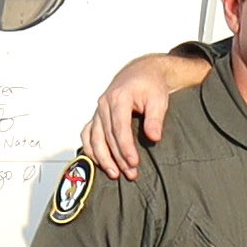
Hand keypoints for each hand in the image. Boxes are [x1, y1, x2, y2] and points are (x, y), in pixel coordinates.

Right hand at [83, 50, 210, 179]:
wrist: (141, 73)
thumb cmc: (150, 85)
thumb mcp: (159, 99)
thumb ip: (155, 118)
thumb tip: (154, 137)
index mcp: (119, 98)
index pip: (119, 128)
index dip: (125, 147)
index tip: (133, 162)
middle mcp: (104, 104)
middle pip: (107, 136)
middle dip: (118, 157)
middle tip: (130, 173)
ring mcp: (98, 110)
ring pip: (95, 138)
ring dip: (103, 158)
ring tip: (114, 173)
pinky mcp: (97, 116)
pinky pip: (88, 134)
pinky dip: (90, 149)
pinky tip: (98, 162)